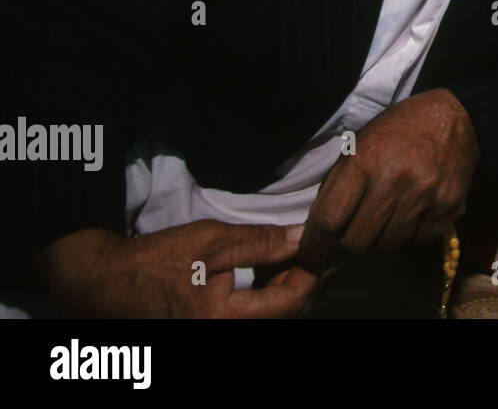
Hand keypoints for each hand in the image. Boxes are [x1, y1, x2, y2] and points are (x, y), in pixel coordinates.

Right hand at [36, 221, 315, 317]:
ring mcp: (212, 337)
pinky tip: (260, 275)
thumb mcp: (210, 241)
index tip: (316, 247)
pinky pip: (247, 320)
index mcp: (223, 320)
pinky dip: (260, 299)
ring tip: (282, 258)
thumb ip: (260, 242)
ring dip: (280, 290)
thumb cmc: (154, 261)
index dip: (309, 273)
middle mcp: (220, 337)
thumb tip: (302, 237)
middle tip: (302, 250)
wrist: (103, 284)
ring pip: (265, 318)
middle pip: (281, 315)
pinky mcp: (207, 333)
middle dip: (297, 281)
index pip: (289, 302)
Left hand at [296, 88, 478, 272]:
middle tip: (352, 230)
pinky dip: (406, 236)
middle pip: (357, 241)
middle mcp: (397, 180)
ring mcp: (426, 196)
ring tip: (384, 217)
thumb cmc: (400, 130)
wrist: (456, 119)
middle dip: (348, 242)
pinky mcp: (449, 208)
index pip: (330, 219)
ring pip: (386, 246)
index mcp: (367, 159)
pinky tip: (409, 213)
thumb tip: (318, 232)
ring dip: (379, 239)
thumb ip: (338, 188)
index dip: (315, 244)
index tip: (311, 254)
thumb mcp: (359, 145)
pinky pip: (415, 242)